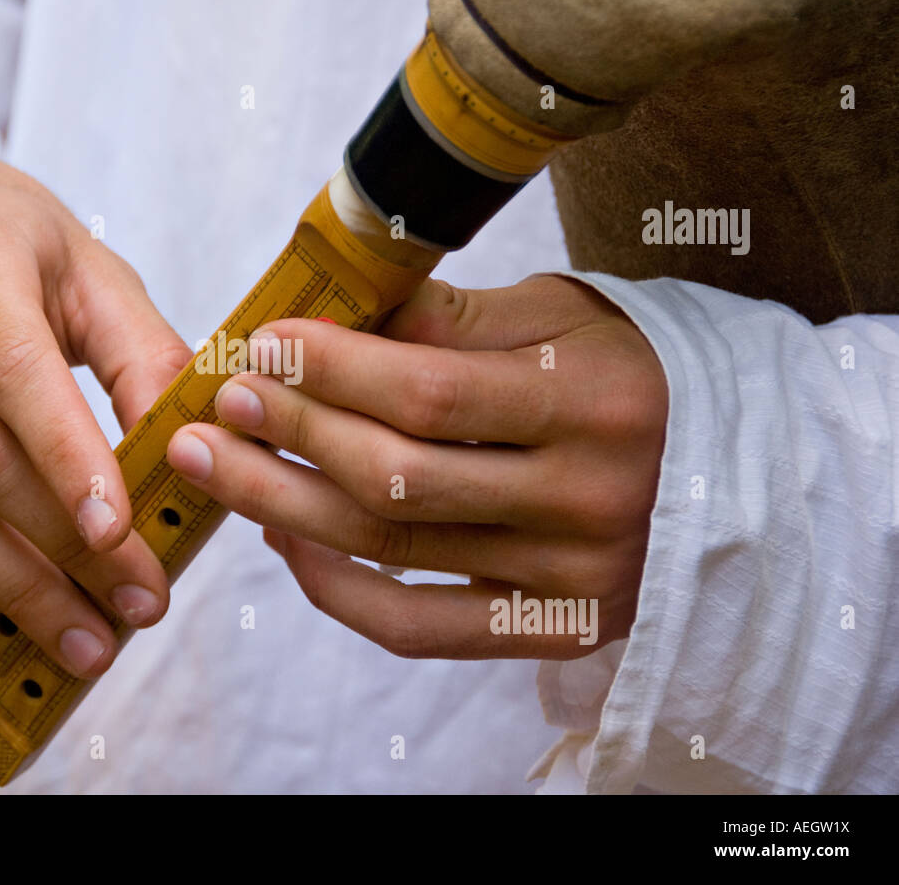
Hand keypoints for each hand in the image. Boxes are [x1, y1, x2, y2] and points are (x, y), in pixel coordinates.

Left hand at [166, 275, 666, 658]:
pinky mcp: (550, 629)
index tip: (262, 346)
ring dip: (285, 505)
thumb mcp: (555, 317)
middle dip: (292, 435)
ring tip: (218, 463)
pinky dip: (336, 590)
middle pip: (399, 478)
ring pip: (393, 550)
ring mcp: (570, 576)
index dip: (332, 370)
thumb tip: (333, 313)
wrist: (724, 468)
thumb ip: (449, 317)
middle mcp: (588, 498)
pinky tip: (284, 539)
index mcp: (594, 403)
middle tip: (221, 404)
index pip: (432, 393)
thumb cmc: (619, 372)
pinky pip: (417, 628)